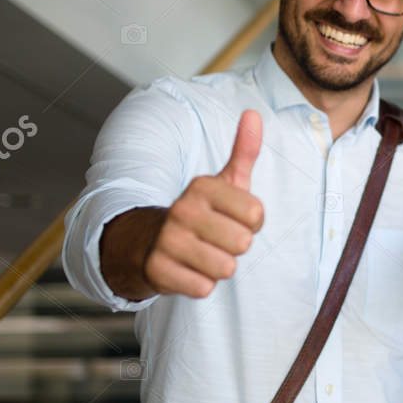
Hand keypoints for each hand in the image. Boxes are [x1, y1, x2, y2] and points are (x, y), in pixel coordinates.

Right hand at [141, 109, 266, 297]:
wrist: (145, 242)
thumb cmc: (198, 213)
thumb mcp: (222, 181)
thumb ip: (243, 151)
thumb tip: (254, 113)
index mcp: (202, 186)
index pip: (256, 214)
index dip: (251, 223)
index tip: (232, 218)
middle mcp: (183, 209)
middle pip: (243, 243)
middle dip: (235, 247)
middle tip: (215, 239)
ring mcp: (168, 240)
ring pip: (226, 268)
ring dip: (218, 267)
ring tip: (202, 254)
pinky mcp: (158, 270)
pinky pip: (204, 288)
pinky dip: (200, 284)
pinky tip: (187, 269)